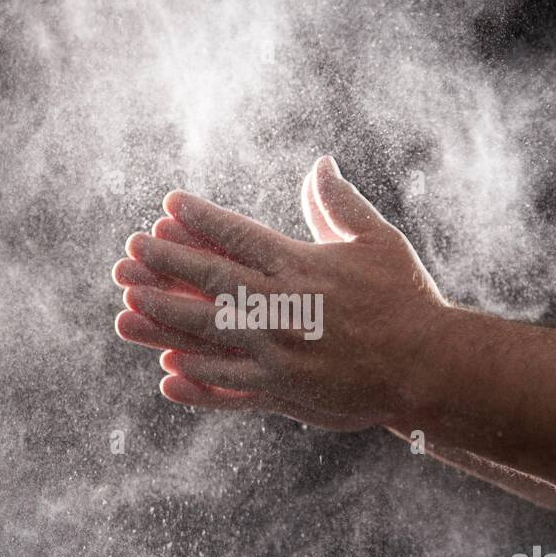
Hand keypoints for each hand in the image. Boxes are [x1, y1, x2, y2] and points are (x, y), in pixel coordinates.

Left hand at [112, 155, 449, 430]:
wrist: (429, 366)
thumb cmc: (405, 298)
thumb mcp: (377, 240)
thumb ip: (339, 203)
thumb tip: (319, 163)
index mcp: (301, 266)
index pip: (238, 236)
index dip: (199, 219)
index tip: (168, 206)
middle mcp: (282, 308)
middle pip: (211, 281)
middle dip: (166, 265)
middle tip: (130, 252)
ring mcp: (279, 354)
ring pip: (208, 334)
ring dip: (164, 320)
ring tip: (126, 309)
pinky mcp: (283, 392)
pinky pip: (230, 388)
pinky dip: (197, 381)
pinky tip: (167, 373)